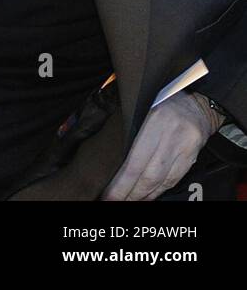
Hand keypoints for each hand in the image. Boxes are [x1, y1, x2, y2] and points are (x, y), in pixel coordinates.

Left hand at [102, 91, 223, 200]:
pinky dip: (159, 190)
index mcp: (154, 120)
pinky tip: (148, 195)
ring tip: (129, 201)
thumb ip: (129, 128)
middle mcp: (171, 136)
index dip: (121, 182)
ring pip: (162, 181)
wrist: (197, 105)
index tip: (108, 193)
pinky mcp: (192, 158)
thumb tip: (108, 156)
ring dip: (144, 195)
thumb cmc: (162, 103)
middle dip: (130, 193)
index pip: (135, 161)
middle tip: (114, 201)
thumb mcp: (142, 108)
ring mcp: (184, 149)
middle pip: (148, 175)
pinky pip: (174, 180)